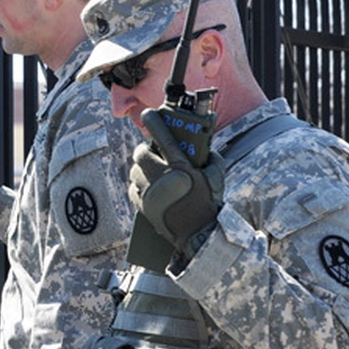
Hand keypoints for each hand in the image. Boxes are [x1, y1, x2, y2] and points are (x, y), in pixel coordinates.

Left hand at [128, 108, 224, 256]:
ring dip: (142, 168)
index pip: (164, 138)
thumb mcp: (216, 178)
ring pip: (135, 171)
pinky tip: (149, 188)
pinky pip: (133, 188)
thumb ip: (212, 159)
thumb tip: (206, 146)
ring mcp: (149, 192)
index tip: (148, 113)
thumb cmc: (208, 204)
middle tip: (152, 152)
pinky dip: (139, 185)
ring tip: (152, 172)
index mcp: (181, 168)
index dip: (155, 123)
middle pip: (142, 154)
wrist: (197, 235)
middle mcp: (161, 178)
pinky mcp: (141, 205)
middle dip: (145, 150)